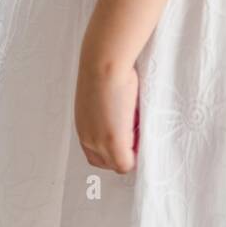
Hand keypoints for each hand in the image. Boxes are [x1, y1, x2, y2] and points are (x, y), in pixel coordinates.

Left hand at [74, 52, 139, 174]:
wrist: (104, 62)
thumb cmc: (106, 68)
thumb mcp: (103, 93)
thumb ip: (108, 110)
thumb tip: (125, 112)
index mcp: (83, 124)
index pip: (94, 151)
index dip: (112, 147)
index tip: (127, 134)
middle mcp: (87, 136)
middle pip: (103, 162)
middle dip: (120, 154)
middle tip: (135, 137)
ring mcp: (99, 141)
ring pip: (116, 164)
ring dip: (129, 154)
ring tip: (138, 132)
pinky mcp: (113, 142)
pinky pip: (126, 164)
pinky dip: (137, 155)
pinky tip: (142, 134)